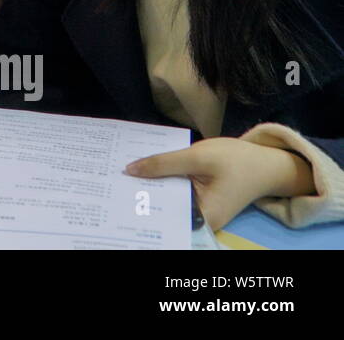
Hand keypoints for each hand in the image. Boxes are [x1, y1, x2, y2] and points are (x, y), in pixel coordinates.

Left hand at [125, 137, 316, 230]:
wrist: (267, 162)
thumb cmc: (237, 160)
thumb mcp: (198, 157)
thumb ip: (164, 164)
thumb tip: (130, 170)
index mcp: (203, 217)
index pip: (164, 215)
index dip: (140, 204)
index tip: (115, 192)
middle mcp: (201, 220)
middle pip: (163, 208)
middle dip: (141, 193)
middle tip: (111, 179)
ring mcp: (200, 211)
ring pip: (167, 199)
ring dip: (150, 185)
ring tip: (121, 173)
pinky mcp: (199, 200)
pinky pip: (175, 192)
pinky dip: (163, 181)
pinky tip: (143, 169)